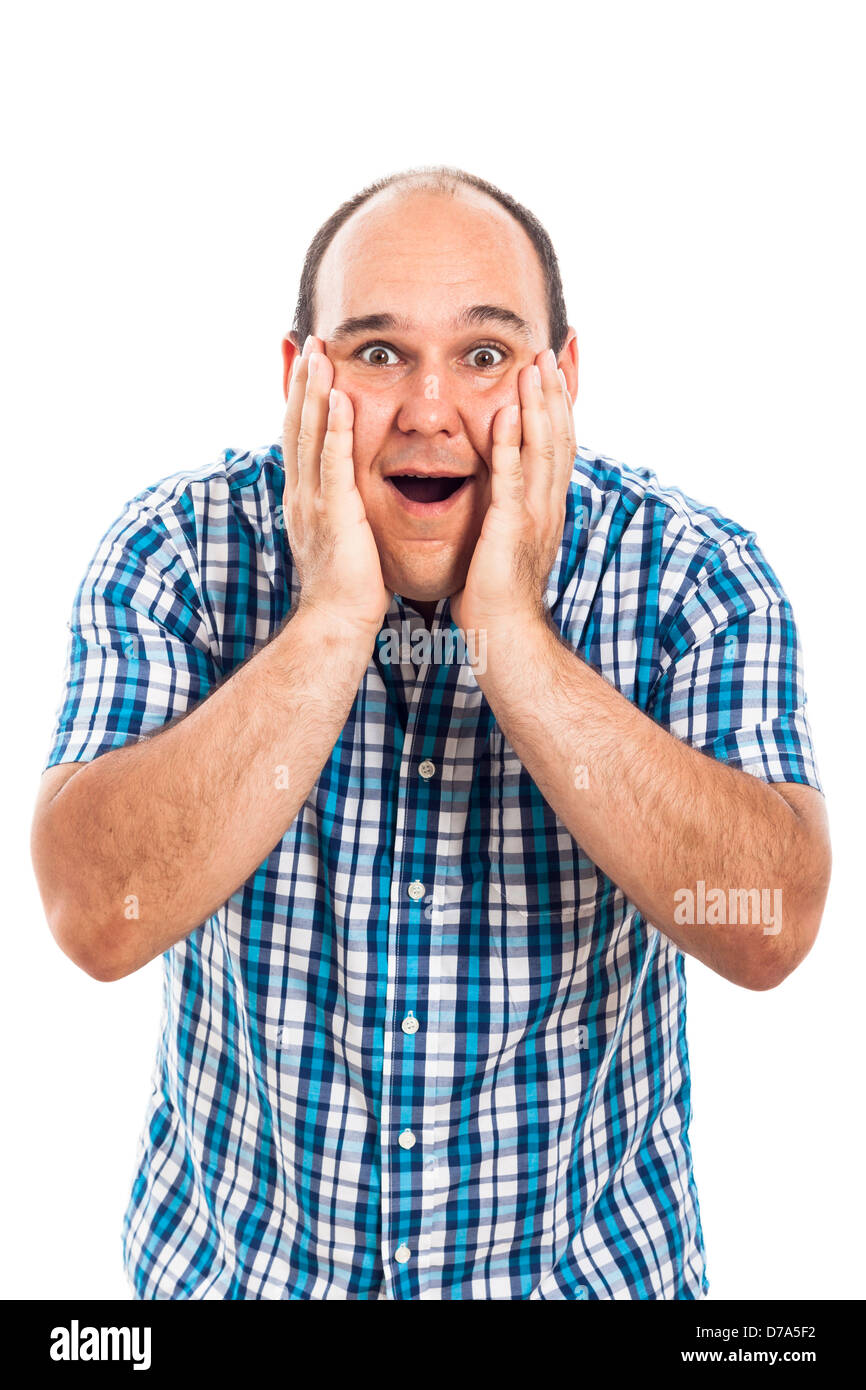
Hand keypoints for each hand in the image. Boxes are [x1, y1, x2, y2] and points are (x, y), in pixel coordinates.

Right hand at [281, 336, 391, 641]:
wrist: (337, 623)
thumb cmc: (346, 589)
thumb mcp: (338, 539)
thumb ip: (338, 510)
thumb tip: (344, 495)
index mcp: (303, 498)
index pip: (299, 437)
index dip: (301, 399)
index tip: (308, 363)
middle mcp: (301, 494)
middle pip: (298, 426)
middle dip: (303, 383)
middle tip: (310, 340)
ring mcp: (313, 503)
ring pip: (311, 436)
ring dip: (315, 393)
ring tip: (321, 353)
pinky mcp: (335, 515)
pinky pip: (335, 463)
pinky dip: (335, 429)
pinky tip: (340, 399)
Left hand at [449, 347, 574, 638]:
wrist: (504, 633)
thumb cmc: (498, 591)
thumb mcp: (509, 536)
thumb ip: (510, 504)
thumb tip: (504, 480)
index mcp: (547, 504)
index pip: (561, 442)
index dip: (563, 403)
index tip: (561, 365)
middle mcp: (548, 504)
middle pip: (560, 436)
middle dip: (557, 391)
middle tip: (552, 348)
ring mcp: (534, 515)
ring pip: (543, 450)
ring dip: (540, 405)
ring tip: (534, 366)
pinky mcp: (510, 529)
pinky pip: (512, 480)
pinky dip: (511, 446)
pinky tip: (509, 414)